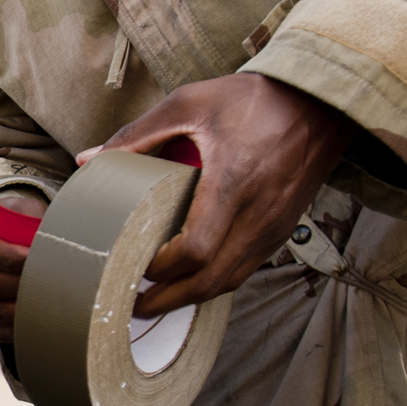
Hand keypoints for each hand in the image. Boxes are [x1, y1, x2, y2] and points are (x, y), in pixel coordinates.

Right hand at [0, 191, 48, 344]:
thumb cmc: (1, 225)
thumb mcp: (10, 211)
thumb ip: (21, 223)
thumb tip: (43, 243)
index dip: (7, 256)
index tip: (35, 257)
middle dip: (20, 280)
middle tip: (52, 277)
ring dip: (22, 304)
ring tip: (49, 294)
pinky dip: (16, 324)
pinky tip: (35, 312)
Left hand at [93, 74, 349, 316]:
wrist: (318, 101)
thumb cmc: (252, 99)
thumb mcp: (189, 103)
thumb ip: (137, 134)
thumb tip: (88, 159)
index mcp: (232, 182)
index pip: (195, 249)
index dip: (161, 269)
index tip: (133, 267)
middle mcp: (258, 212)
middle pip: (212, 279)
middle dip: (171, 299)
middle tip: (136, 306)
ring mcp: (275, 224)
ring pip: (232, 280)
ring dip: (194, 297)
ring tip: (159, 300)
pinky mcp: (283, 227)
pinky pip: (248, 267)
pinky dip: (218, 281)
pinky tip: (195, 280)